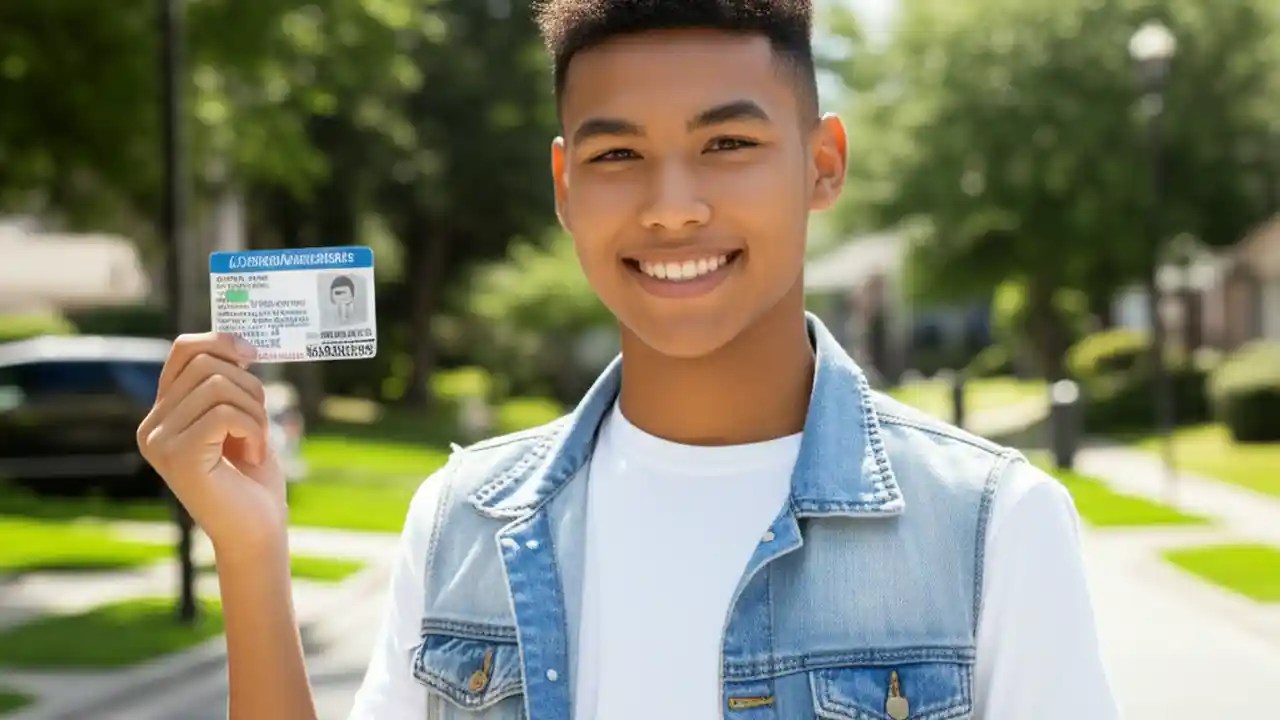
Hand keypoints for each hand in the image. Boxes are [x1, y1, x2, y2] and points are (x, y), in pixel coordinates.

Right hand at [137, 332, 286, 553]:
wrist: (257, 532)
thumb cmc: (253, 479)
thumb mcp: (240, 421)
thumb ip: (228, 386)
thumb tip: (238, 340)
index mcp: (163, 414)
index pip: (183, 351)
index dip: (220, 341)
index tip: (252, 352)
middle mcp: (152, 426)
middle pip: (207, 364)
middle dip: (250, 385)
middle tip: (261, 420)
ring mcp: (160, 441)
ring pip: (219, 386)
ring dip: (255, 411)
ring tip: (258, 442)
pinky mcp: (178, 456)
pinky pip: (224, 413)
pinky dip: (253, 428)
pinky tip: (255, 455)